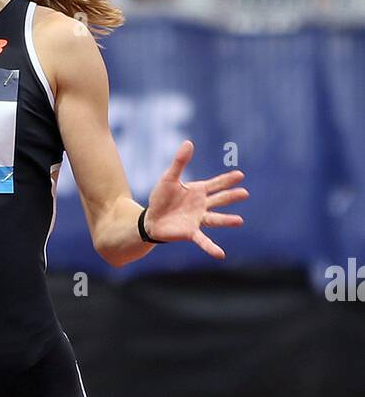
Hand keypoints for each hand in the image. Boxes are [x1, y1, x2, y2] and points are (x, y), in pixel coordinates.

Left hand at [145, 140, 247, 258]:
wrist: (151, 219)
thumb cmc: (161, 198)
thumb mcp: (169, 178)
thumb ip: (180, 162)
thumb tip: (189, 142)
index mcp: (198, 191)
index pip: (216, 184)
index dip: (227, 180)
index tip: (240, 175)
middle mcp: (202, 205)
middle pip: (220, 200)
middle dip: (231, 196)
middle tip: (245, 193)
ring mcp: (198, 219)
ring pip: (216, 219)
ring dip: (227, 220)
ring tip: (239, 221)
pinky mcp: (191, 232)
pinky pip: (204, 240)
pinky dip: (212, 247)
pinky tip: (221, 255)